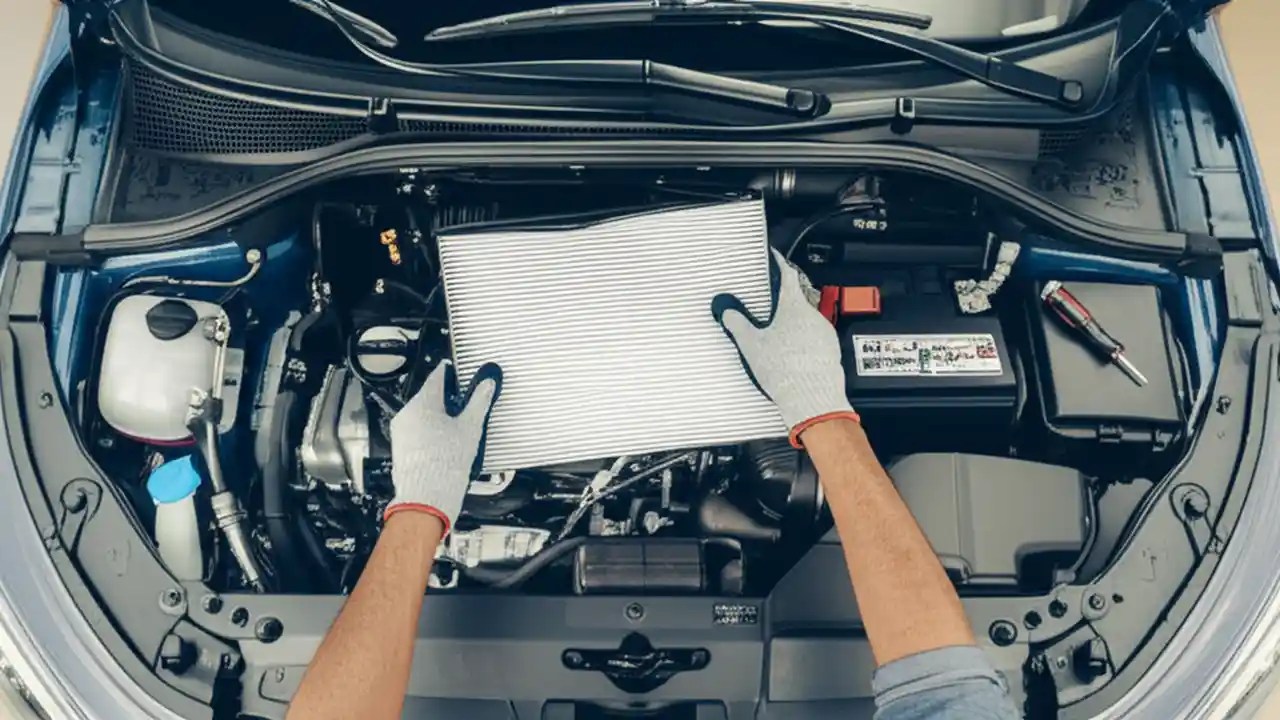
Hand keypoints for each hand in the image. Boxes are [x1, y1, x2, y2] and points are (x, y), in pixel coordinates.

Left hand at [385, 361, 501, 533]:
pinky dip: (430, 432)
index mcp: (422, 404)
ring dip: (439, 417)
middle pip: (429, 397)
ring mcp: (401, 432)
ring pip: (423, 415)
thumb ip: (479, 401)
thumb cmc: (444, 466)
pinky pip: (417, 431)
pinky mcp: (401, 448)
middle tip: (465, 404)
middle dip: (447, 400)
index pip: (436, 377)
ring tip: (457, 430)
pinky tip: (445, 444)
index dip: (449, 372)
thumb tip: (487, 384)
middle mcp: (406, 415)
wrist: (426, 497)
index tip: (455, 369)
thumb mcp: (470, 428)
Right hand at [713, 249, 857, 446]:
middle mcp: (813, 316)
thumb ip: (737, 324)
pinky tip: (790, 359)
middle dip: (781, 307)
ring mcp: (824, 333)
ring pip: (805, 322)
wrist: (812, 399)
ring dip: (793, 328)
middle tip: (765, 316)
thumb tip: (727, 311)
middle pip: (795, 302)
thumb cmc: (785, 371)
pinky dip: (803, 344)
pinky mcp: (831, 350)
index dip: (779, 264)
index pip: (787, 274)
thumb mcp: (752, 345)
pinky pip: (815, 340)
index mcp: (793, 307)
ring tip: (776, 345)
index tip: (774, 258)